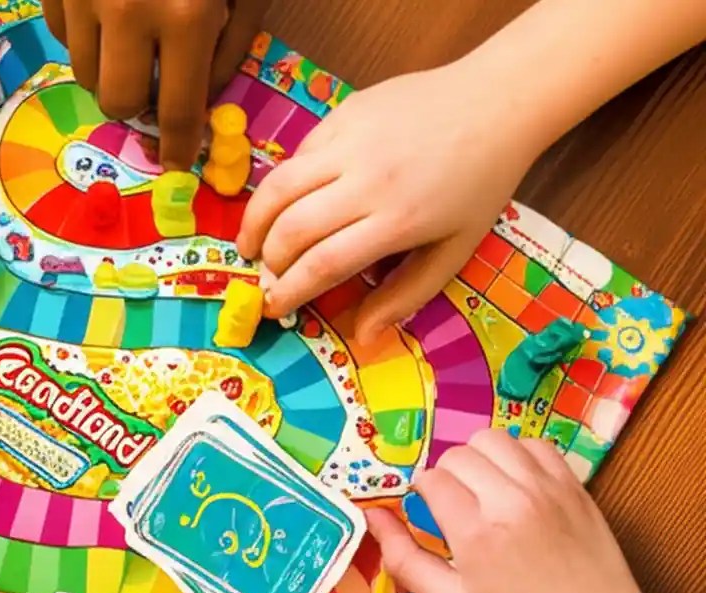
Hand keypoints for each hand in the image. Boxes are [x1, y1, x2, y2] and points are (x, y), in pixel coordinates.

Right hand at [41, 0, 268, 168]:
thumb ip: (232, 43)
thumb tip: (201, 98)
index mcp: (185, 15)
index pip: (177, 110)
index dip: (177, 145)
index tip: (176, 162)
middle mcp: (125, 11)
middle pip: (117, 101)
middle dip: (137, 103)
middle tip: (152, 81)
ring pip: (83, 73)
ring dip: (108, 70)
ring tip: (130, 39)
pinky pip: (61, 34)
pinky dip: (83, 35)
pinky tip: (105, 9)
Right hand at [238, 63, 541, 343]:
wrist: (496, 104)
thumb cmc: (481, 183)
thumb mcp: (454, 249)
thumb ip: (405, 295)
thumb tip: (363, 336)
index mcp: (398, 219)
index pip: (322, 263)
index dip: (290, 290)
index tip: (274, 307)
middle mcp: (367, 178)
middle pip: (292, 228)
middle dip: (269, 261)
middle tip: (266, 277)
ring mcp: (351, 140)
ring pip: (279, 186)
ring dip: (255, 221)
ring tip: (248, 243)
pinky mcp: (342, 114)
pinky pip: (298, 155)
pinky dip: (283, 185)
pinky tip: (285, 203)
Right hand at [368, 430, 696, 592]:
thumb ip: (404, 559)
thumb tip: (373, 517)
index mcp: (476, 532)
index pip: (432, 479)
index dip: (421, 493)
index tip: (428, 512)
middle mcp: (512, 500)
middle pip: (459, 454)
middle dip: (447, 474)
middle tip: (454, 505)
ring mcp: (548, 489)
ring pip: (495, 439)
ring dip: (480, 457)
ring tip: (483, 488)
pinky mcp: (575, 488)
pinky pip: (537, 445)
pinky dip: (518, 456)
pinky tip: (516, 484)